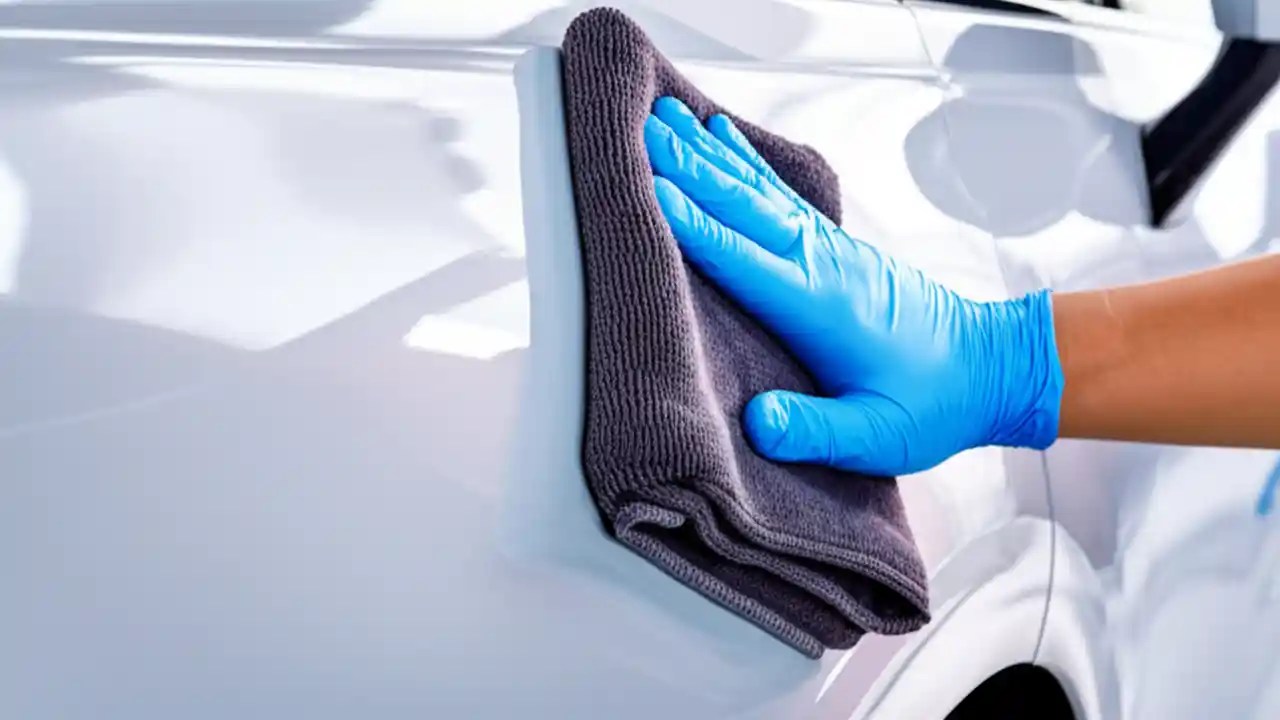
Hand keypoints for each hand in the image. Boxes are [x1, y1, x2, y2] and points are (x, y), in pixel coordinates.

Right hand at [643, 97, 1062, 474]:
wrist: (990, 368)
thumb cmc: (932, 404)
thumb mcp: (878, 436)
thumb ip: (815, 430)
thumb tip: (757, 423)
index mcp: (821, 306)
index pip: (743, 257)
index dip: (693, 223)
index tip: (649, 188)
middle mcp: (820, 263)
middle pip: (741, 204)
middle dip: (686, 167)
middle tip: (639, 130)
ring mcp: (827, 247)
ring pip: (754, 189)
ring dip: (704, 153)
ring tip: (663, 116)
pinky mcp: (832, 246)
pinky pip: (778, 193)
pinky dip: (745, 161)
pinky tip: (721, 135)